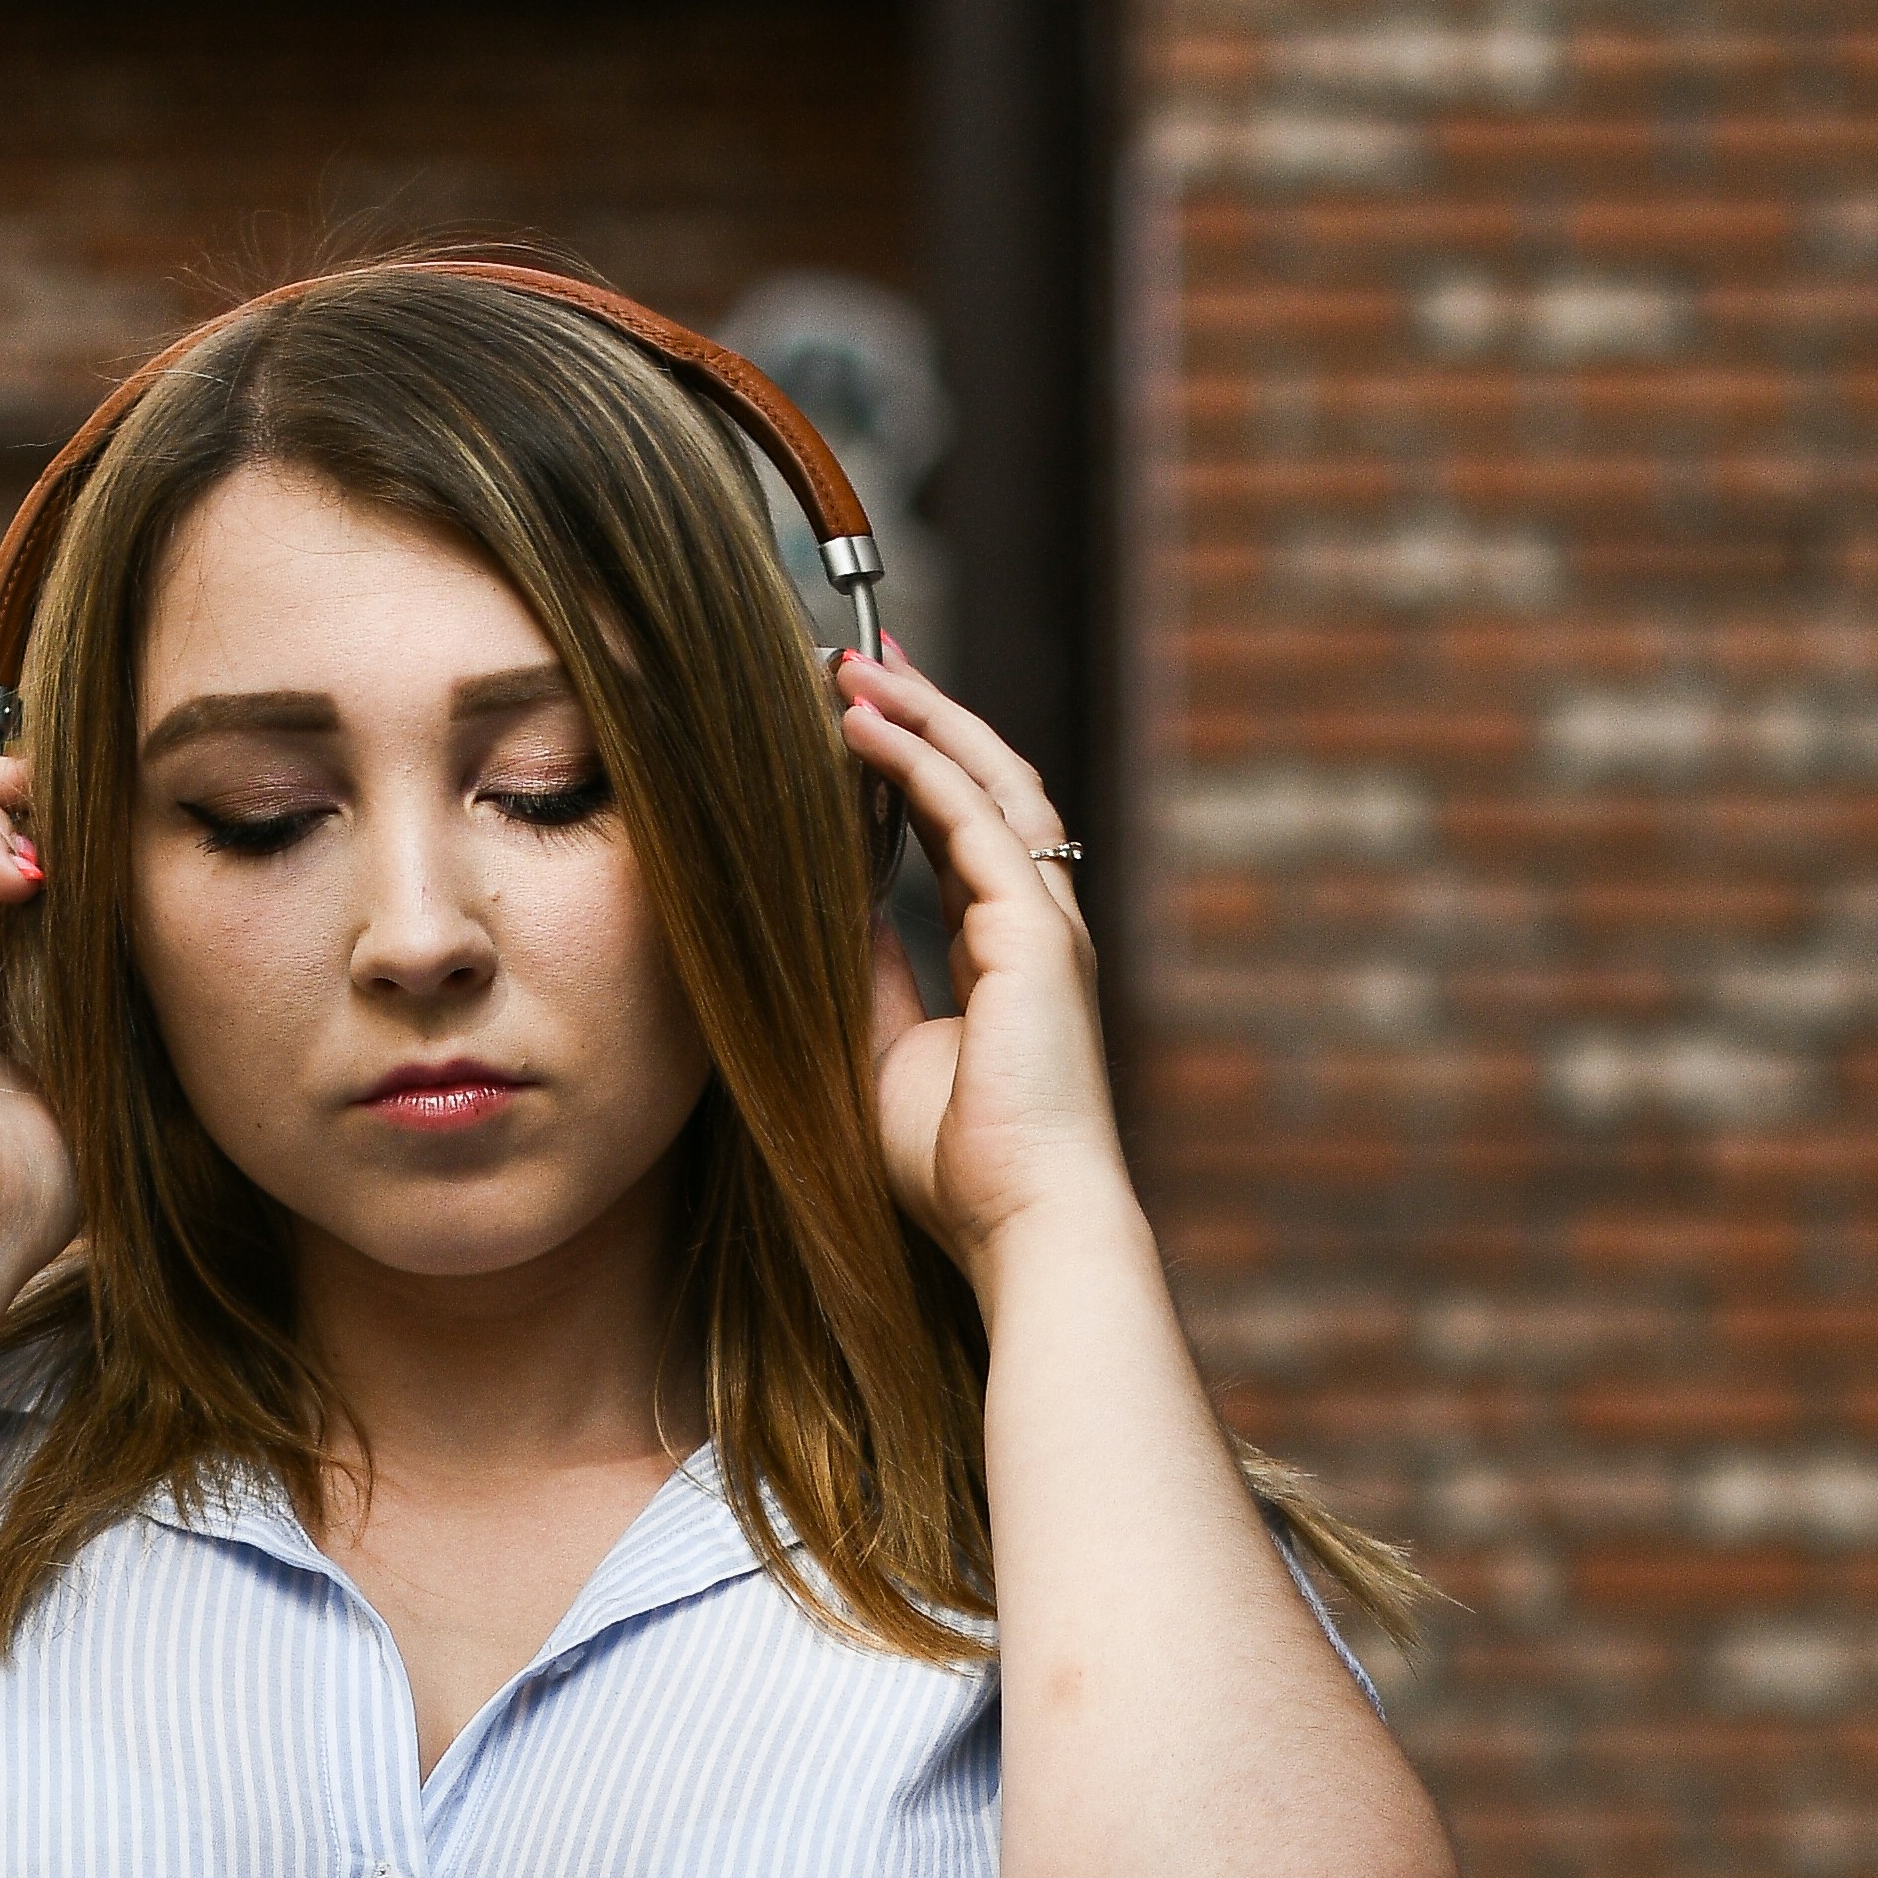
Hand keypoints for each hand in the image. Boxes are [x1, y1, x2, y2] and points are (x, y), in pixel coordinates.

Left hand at [843, 644, 1126, 1280]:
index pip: (962, 829)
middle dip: (923, 710)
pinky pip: (971, 816)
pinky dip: (915, 760)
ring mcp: (1045, 921)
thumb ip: (867, 975)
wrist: (1021, 1224)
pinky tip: (859, 724)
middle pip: (984, 781)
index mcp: (1009, 951)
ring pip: (986, 778)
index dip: (912, 765)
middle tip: (857, 653)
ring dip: (918, 713)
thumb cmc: (959, 1168)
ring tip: (848, 664)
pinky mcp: (1036, 931)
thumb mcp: (884, 1053)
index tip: (856, 715)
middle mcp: (1037, 923)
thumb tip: (832, 912)